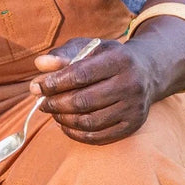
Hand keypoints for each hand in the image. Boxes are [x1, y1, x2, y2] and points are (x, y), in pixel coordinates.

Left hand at [28, 38, 157, 144]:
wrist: (146, 71)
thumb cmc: (108, 57)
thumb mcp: (88, 48)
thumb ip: (63, 55)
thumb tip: (39, 64)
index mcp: (119, 59)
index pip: (81, 74)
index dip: (55, 83)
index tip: (38, 87)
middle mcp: (131, 84)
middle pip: (84, 101)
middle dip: (56, 103)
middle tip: (42, 103)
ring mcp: (134, 107)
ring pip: (90, 121)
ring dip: (64, 119)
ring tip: (53, 112)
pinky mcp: (133, 125)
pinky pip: (99, 136)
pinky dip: (76, 133)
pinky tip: (65, 124)